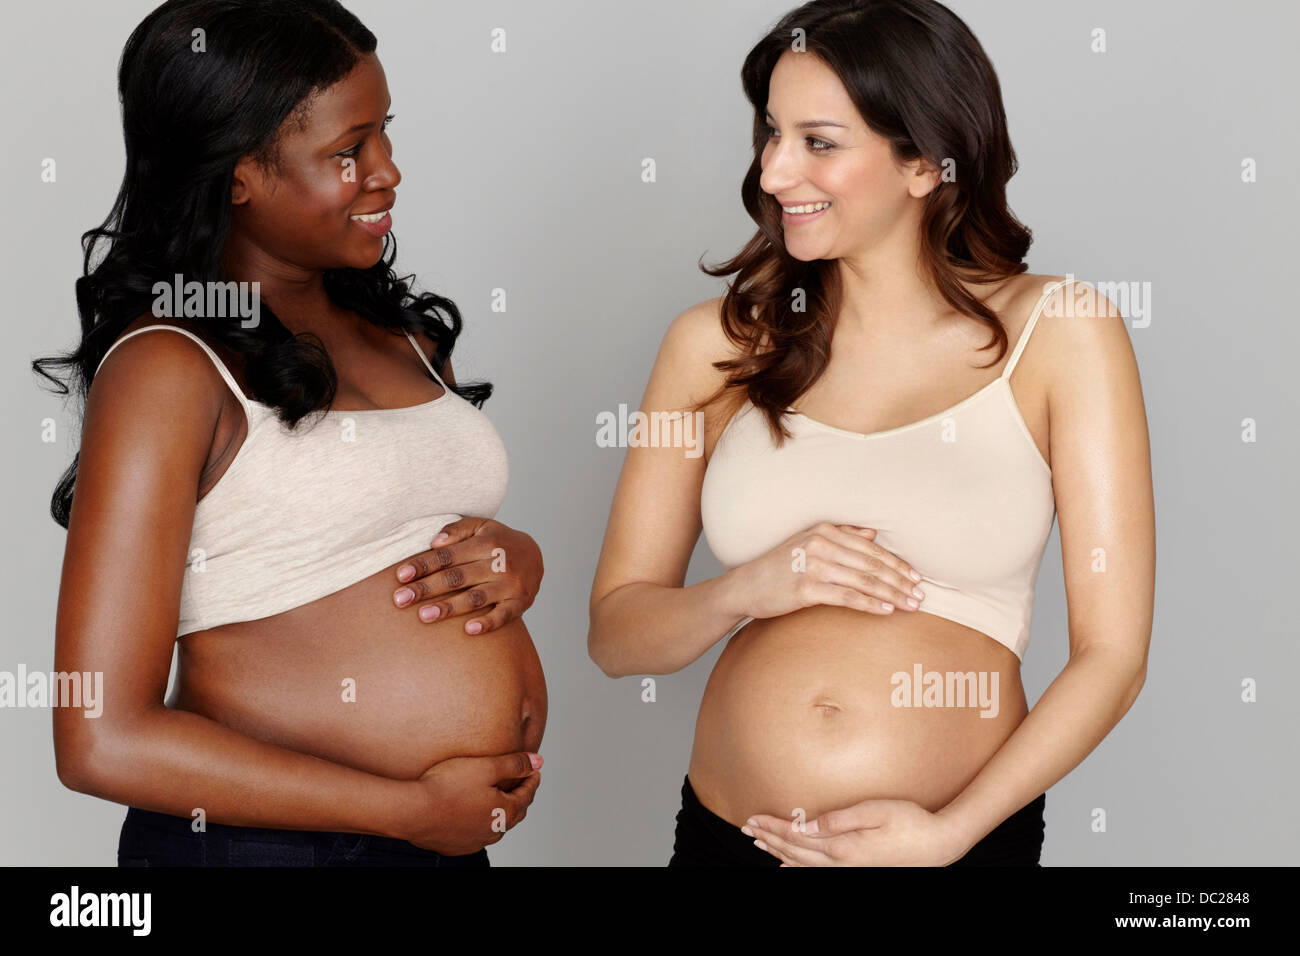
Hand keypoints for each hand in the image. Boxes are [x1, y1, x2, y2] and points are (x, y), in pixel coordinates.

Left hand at [391, 516, 543, 634]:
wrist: (535, 556)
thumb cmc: (497, 541)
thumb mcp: (481, 526)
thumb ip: (457, 529)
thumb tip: (434, 542)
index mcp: (486, 543)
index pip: (448, 555)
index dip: (423, 565)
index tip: (400, 576)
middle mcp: (499, 563)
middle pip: (457, 577)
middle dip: (427, 588)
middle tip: (400, 600)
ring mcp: (510, 585)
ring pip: (475, 597)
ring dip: (449, 607)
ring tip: (423, 615)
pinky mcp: (520, 603)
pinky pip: (503, 616)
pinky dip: (487, 623)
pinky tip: (468, 630)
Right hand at [399, 751, 542, 854]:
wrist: (413, 811)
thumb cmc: (447, 787)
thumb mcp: (487, 767)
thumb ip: (514, 764)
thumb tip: (538, 761)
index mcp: (505, 812)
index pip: (527, 794)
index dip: (532, 779)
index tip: (534, 770)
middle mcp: (494, 832)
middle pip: (515, 812)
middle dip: (521, 796)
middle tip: (521, 783)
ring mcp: (474, 841)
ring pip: (496, 826)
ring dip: (501, 811)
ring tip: (498, 798)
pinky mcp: (456, 846)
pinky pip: (476, 833)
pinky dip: (481, 822)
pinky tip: (473, 814)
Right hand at [730, 521, 925, 621]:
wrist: (745, 586)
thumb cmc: (778, 567)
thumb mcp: (807, 543)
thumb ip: (841, 535)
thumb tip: (873, 533)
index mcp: (824, 530)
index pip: (871, 548)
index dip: (897, 564)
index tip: (916, 577)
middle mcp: (821, 544)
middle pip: (872, 564)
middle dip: (900, 581)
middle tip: (921, 595)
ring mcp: (814, 566)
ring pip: (865, 581)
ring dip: (893, 594)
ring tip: (911, 605)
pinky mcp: (807, 588)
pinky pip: (848, 597)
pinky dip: (871, 604)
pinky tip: (887, 611)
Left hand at [742, 797, 965, 865]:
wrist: (939, 845)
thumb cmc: (910, 822)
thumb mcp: (875, 811)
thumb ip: (838, 818)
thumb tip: (805, 826)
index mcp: (843, 845)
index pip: (796, 836)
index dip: (773, 826)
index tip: (753, 818)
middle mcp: (841, 862)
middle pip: (794, 851)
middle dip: (769, 838)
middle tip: (746, 828)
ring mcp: (849, 869)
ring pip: (802, 863)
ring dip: (778, 852)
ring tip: (759, 843)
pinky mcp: (857, 869)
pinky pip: (817, 872)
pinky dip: (797, 868)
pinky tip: (787, 865)